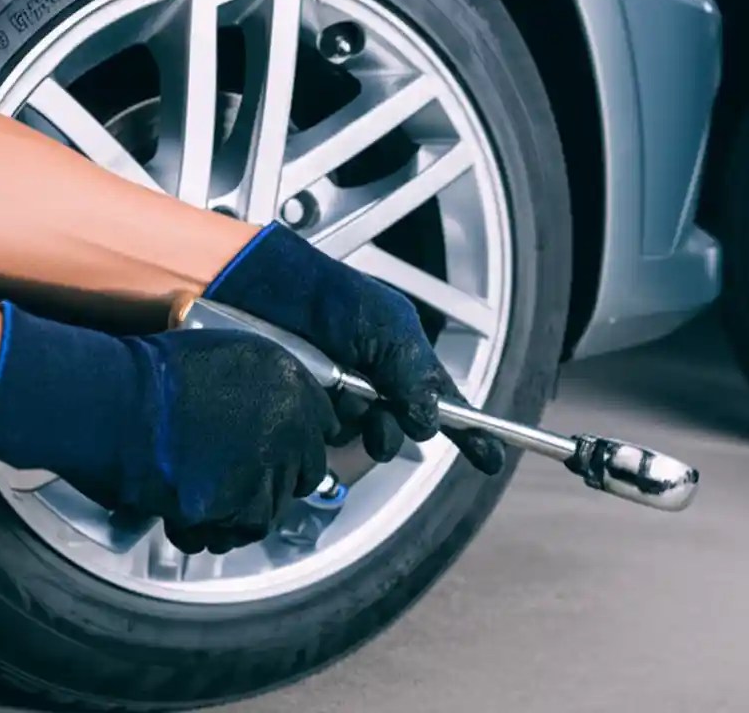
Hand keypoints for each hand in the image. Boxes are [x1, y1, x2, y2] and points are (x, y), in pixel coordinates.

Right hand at [0, 303, 339, 552]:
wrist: (114, 400)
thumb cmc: (151, 372)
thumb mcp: (222, 355)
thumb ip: (257, 386)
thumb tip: (264, 412)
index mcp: (290, 382)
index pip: (322, 425)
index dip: (298, 443)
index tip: (281, 453)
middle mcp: (290, 427)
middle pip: (303, 474)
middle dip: (274, 484)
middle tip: (242, 488)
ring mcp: (265, 469)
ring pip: (268, 512)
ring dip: (238, 515)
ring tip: (206, 512)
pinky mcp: (233, 505)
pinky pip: (230, 532)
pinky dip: (208, 533)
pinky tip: (184, 521)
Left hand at [203, 223, 505, 473]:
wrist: (258, 292)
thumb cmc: (325, 296)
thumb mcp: (386, 326)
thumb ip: (415, 374)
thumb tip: (431, 421)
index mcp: (399, 356)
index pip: (442, 400)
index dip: (469, 431)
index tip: (490, 456)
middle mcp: (372, 379)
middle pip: (399, 427)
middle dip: (391, 428)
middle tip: (379, 416)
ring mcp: (337, 396)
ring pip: (362, 436)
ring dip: (356, 426)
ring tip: (337, 397)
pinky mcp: (304, 408)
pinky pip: (325, 435)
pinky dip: (323, 424)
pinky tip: (313, 400)